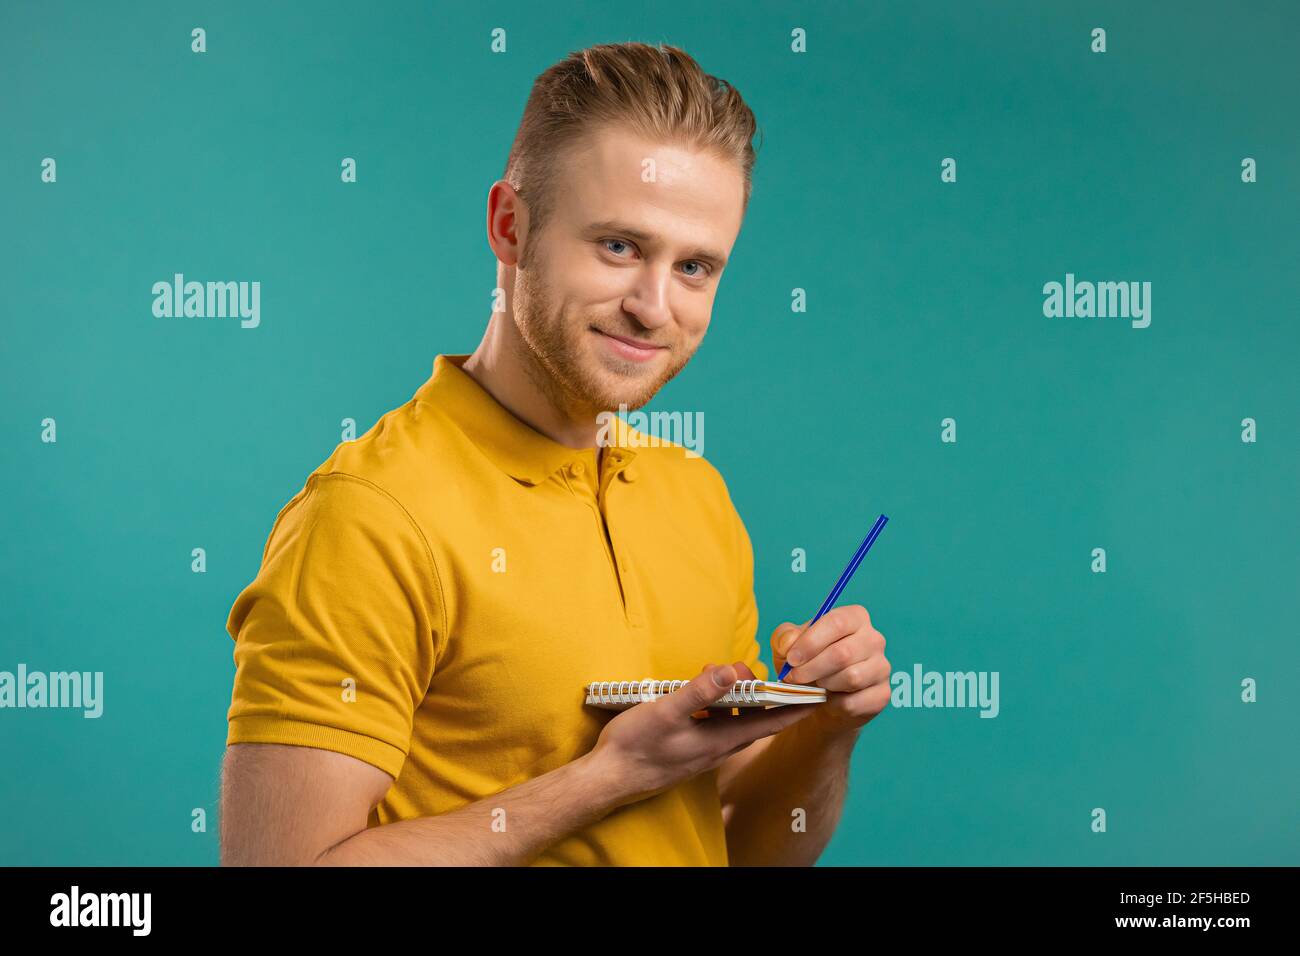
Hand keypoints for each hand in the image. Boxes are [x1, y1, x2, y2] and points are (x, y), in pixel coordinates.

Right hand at [588, 662, 815, 807]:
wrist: (608, 778)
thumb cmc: (635, 747)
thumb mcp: (666, 712)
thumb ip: (699, 691)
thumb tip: (730, 671)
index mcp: (720, 739)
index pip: (770, 722)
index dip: (795, 707)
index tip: (818, 694)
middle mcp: (718, 746)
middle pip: (755, 717)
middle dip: (761, 691)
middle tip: (749, 666)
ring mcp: (704, 748)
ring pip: (735, 719)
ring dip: (738, 696)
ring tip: (724, 672)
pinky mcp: (691, 747)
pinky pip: (717, 723)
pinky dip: (719, 704)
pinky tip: (704, 691)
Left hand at [772, 605, 890, 733]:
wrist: (822, 698)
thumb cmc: (808, 662)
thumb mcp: (789, 646)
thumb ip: (784, 637)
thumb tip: (789, 643)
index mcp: (854, 617)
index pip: (837, 623)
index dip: (811, 642)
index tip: (792, 659)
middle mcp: (874, 639)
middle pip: (842, 653)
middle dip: (812, 668)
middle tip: (794, 677)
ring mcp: (882, 667)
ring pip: (851, 678)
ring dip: (825, 685)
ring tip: (816, 684)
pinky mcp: (882, 694)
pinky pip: (855, 701)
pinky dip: (834, 704)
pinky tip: (830, 699)